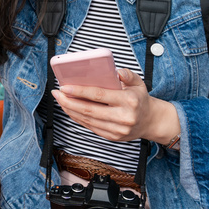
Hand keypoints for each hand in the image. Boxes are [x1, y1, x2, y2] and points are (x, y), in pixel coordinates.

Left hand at [50, 68, 179, 143]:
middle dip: (69, 102)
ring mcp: (118, 130)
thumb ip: (128, 75)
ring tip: (60, 100)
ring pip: (88, 120)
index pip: (99, 95)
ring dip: (70, 110)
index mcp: (129, 101)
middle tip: (57, 93)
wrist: (151, 121)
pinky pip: (91, 127)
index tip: (64, 87)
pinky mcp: (113, 137)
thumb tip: (117, 71)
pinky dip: (78, 118)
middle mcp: (123, 117)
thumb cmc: (140, 99)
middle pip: (89, 110)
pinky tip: (70, 110)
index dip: (79, 91)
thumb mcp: (139, 83)